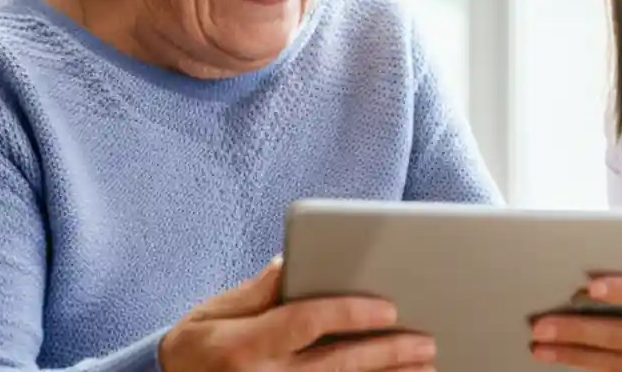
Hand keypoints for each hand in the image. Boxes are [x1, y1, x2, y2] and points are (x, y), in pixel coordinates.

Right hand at [160, 257, 435, 370]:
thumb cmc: (195, 349)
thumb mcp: (214, 312)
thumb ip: (258, 290)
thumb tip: (290, 260)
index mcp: (244, 345)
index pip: (306, 323)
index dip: (350, 314)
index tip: (388, 308)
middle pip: (337, 365)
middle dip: (387, 353)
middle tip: (426, 339)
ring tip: (426, 366)